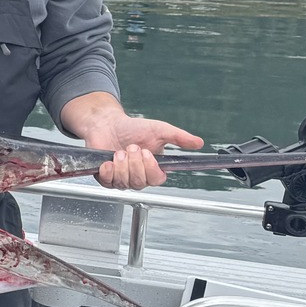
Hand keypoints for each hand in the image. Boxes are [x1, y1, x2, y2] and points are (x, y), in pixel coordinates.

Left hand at [61, 92, 202, 188]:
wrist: (108, 124)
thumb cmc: (133, 128)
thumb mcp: (159, 130)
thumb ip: (179, 137)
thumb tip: (199, 143)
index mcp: (153, 169)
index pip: (156, 179)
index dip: (150, 168)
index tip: (146, 153)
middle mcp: (139, 177)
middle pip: (139, 182)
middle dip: (134, 162)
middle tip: (131, 147)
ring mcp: (122, 180)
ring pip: (124, 182)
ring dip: (121, 164)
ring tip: (119, 151)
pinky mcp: (106, 179)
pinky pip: (108, 182)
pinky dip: (108, 170)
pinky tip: (108, 160)